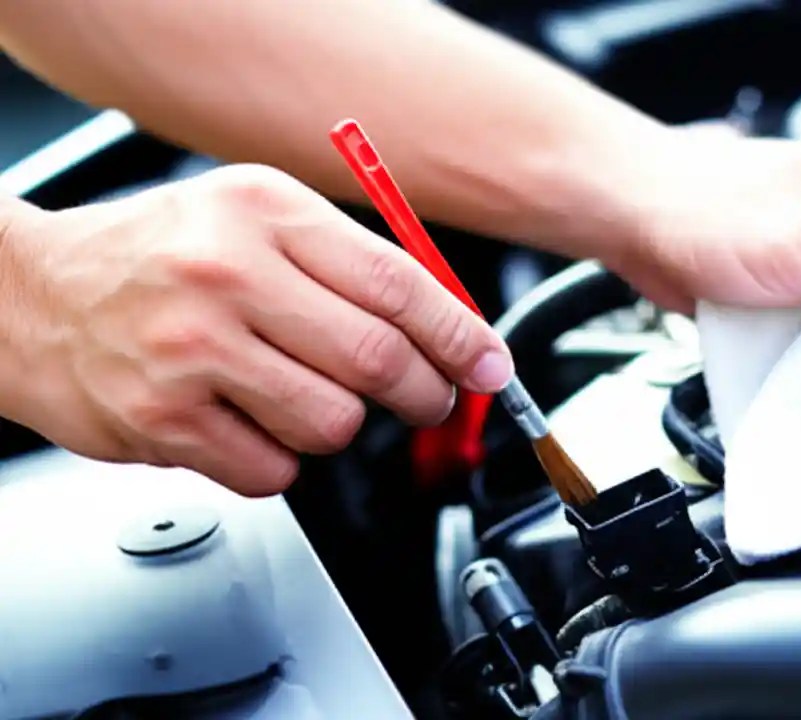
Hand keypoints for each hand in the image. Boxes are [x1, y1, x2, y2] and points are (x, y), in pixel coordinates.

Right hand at [0, 165, 511, 494]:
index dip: (462, 337)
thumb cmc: (156, 256)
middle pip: (378, 361)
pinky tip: (247, 422)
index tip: (490, 366)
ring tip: (302, 398)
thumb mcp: (251, 217)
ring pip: (332, 424)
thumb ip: (346, 264)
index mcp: (263, 213)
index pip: (398, 285)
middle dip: (426, 393)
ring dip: (339, 425)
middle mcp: (228, 276)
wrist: (28, 297)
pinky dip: (279, 460)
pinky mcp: (161, 421)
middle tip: (429, 398)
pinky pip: (273, 470)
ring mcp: (191, 352)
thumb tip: (451, 327)